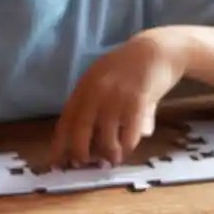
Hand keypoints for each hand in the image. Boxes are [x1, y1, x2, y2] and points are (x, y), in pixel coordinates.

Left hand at [51, 28, 189, 166]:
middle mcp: (96, 92)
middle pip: (80, 131)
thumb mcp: (103, 81)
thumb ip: (93, 105)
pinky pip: (128, 134)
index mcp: (84, 88)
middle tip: (86, 164)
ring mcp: (116, 97)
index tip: (56, 163)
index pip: (66, 120)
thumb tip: (86, 136)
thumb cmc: (129, 67)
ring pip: (105, 137)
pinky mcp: (137, 102)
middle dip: (80, 153)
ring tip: (112, 159)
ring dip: (108, 154)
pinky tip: (127, 149)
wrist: (158, 49)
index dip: (59, 144)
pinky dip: (127, 146)